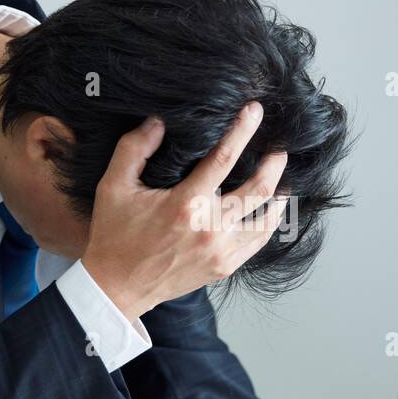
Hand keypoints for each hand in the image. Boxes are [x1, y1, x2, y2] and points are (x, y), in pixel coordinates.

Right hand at [81, 102, 288, 320]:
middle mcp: (209, 229)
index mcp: (185, 205)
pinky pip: (258, 242)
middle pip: (258, 189)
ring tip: (283, 179)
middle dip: (273, 164)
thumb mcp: (113, 187)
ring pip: (267, 219)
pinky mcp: (224, 267)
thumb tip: (159, 121)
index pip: (223, 158)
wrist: (118, 287)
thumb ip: (134, 149)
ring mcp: (221, 252)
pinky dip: (269, 223)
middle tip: (280, 148)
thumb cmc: (115, 235)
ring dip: (279, 196)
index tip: (255, 111)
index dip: (242, 131)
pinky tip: (271, 210)